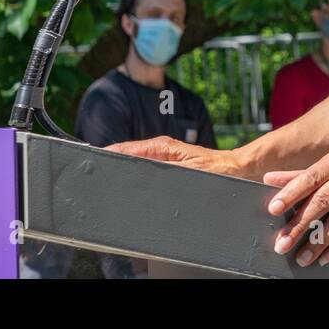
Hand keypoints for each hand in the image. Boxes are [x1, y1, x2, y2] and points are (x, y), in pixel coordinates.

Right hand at [105, 135, 253, 178]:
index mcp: (163, 147)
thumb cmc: (217, 169)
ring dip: (121, 166)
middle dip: (111, 160)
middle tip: (94, 171)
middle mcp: (161, 149)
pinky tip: (127, 182)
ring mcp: (163, 156)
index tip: (93, 158)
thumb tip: (143, 169)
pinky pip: (144, 166)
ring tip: (104, 177)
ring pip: (135, 160)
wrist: (235, 169)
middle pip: (128, 153)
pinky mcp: (167, 164)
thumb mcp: (191, 171)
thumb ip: (167, 169)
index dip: (110, 153)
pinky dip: (133, 171)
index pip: (128, 148)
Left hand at [263, 144, 328, 267]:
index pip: (311, 176)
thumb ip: (301, 176)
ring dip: (320, 239)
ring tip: (303, 256)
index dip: (292, 192)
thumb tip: (268, 179)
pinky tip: (327, 257)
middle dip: (301, 223)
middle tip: (283, 243)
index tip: (274, 209)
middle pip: (324, 199)